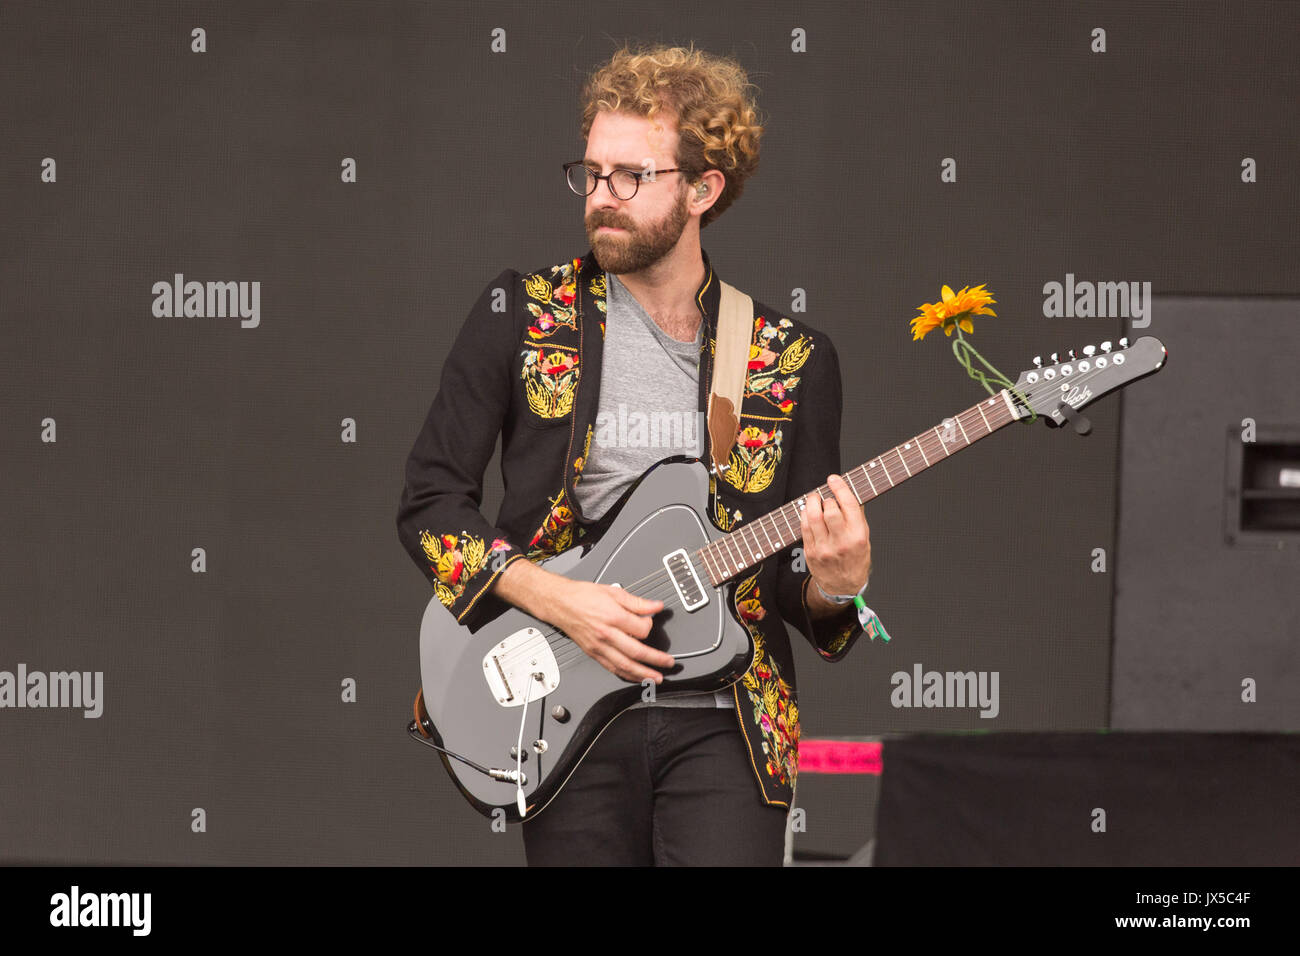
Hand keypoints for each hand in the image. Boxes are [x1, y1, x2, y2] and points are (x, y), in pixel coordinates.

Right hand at [550, 579, 673, 683]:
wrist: (560, 603)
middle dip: (655, 660)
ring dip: (643, 674)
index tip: (651, 622)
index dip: (650, 626)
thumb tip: (655, 606)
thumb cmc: (583, 596)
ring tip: (657, 678)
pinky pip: (612, 668)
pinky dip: (626, 675)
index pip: (640, 629)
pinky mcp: (593, 653)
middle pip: (635, 652)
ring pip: (624, 665)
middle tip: (669, 663)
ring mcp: (599, 646)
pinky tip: (636, 677)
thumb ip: (637, 602)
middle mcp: (606, 634)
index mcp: (612, 616)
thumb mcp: (613, 591)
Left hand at [799, 473, 871, 596]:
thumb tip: (847, 492)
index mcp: (858, 536)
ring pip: (813, 517)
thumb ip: (857, 516)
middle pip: (829, 509)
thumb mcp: (864, 538)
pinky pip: (803, 527)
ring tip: (814, 500)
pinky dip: (804, 515)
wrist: (843, 587)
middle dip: (825, 498)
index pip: (849, 505)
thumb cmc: (855, 560)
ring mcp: (824, 548)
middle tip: (825, 497)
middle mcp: (841, 542)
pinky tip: (808, 512)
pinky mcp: (810, 552)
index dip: (839, 487)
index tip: (833, 479)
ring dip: (811, 503)